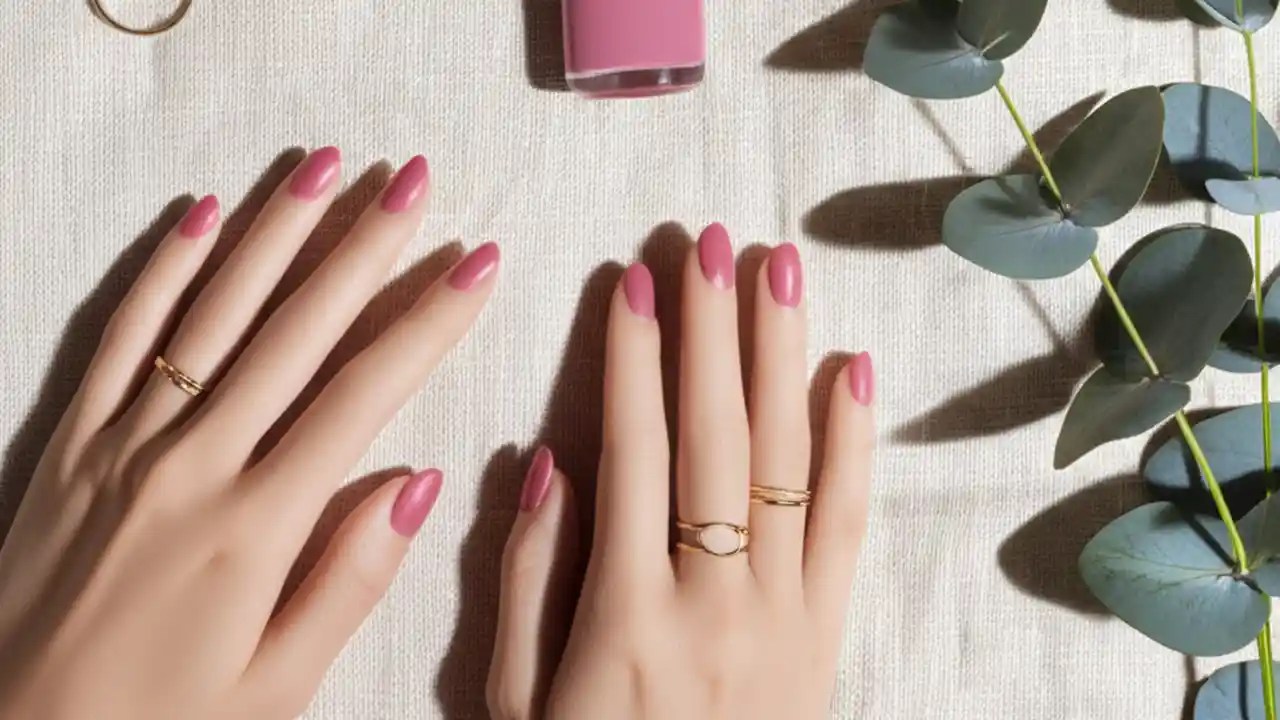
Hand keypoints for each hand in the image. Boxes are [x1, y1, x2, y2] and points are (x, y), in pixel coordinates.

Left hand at [0, 149, 498, 719]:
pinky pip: (121, 334)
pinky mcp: (69, 441)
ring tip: (330, 166)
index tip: (479, 263)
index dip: (430, 322)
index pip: (363, 394)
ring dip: (278, 232)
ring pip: (215, 311)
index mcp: (256, 525)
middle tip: (417, 180)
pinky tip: (204, 214)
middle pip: (297, 330)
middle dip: (367, 247)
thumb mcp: (276, 686)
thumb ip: (349, 580)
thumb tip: (420, 481)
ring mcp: (124, 442)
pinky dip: (165, 269)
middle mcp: (192, 463)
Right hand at [487, 224, 874, 719]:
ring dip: (779, 355)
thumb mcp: (518, 700)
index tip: (631, 281)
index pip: (634, 450)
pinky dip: (854, 441)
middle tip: (707, 242)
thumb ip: (529, 580)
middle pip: (717, 435)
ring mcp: (783, 614)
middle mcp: (714, 599)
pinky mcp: (828, 633)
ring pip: (786, 460)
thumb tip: (551, 461)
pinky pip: (848, 524)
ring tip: (775, 269)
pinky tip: (850, 367)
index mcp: (626, 612)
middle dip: (709, 329)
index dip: (631, 358)